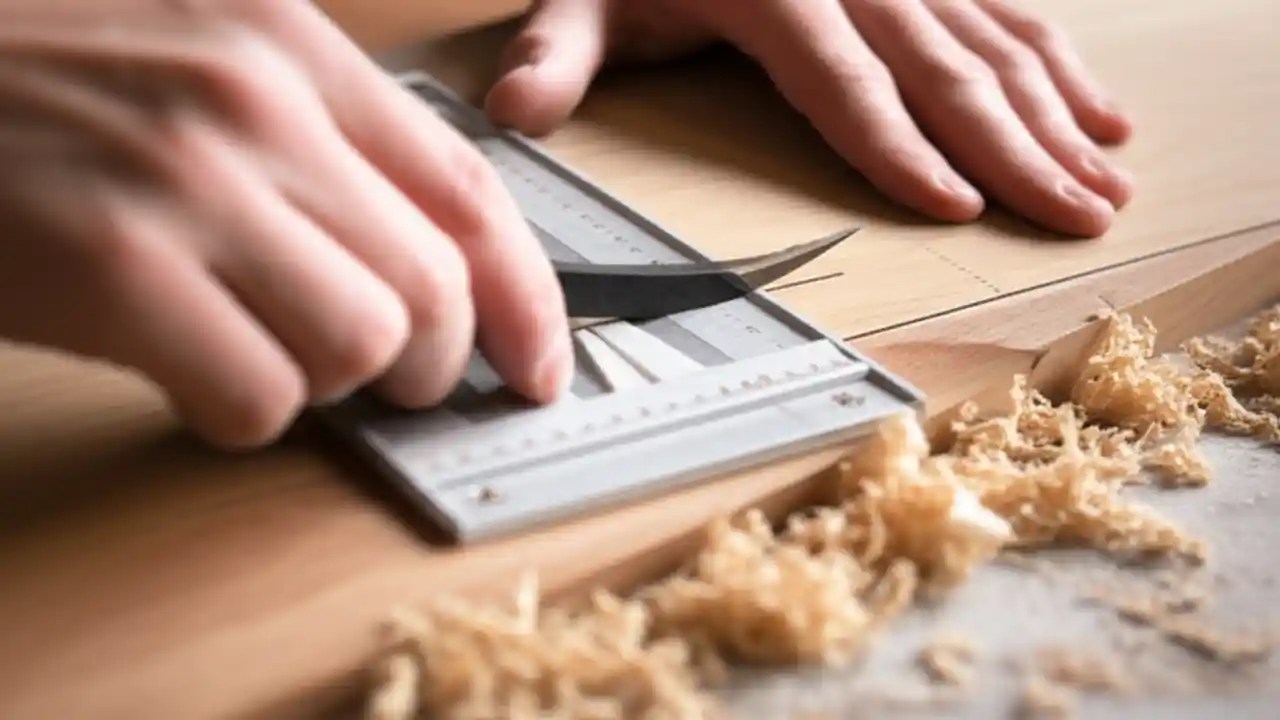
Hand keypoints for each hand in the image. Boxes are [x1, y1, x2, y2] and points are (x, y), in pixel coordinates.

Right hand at [0, 0, 573, 448]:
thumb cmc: (28, 77)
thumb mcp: (190, 61)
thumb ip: (311, 142)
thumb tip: (414, 264)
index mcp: (288, 44)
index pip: (470, 189)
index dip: (526, 295)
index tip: (539, 360)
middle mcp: (255, 101)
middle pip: (432, 284)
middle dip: (427, 363)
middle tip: (388, 382)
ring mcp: (187, 178)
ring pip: (363, 345)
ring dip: (326, 384)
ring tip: (264, 358)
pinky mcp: (114, 261)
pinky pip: (257, 395)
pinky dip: (237, 412)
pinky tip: (187, 373)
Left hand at [485, 0, 1133, 237]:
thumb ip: (558, 49)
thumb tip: (514, 111)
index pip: (846, 86)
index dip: (899, 149)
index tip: (955, 206)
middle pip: (949, 73)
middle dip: (1018, 154)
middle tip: (1077, 219)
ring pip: (999, 47)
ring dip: (1060, 121)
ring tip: (1108, 184)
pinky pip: (1014, 11)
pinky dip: (1064, 65)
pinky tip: (1105, 112)